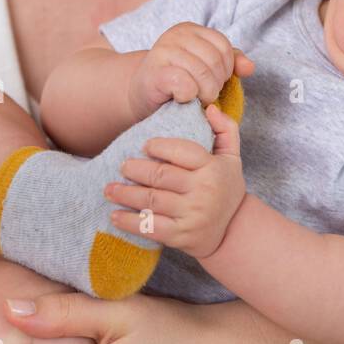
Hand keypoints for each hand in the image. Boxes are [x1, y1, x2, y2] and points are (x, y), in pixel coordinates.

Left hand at [103, 103, 245, 258]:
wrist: (234, 231)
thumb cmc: (226, 188)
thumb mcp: (232, 157)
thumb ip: (225, 128)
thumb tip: (208, 108)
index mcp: (212, 169)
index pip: (182, 152)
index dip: (160, 147)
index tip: (145, 146)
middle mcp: (203, 191)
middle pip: (161, 176)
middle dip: (136, 170)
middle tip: (122, 166)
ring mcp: (192, 215)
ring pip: (152, 200)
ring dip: (126, 194)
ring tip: (110, 189)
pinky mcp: (181, 236)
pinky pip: (150, 228)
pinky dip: (130, 222)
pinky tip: (115, 215)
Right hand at [128, 21, 253, 119]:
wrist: (140, 96)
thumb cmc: (175, 82)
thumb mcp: (204, 68)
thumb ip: (229, 63)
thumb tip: (249, 67)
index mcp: (190, 29)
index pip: (224, 46)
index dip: (226, 69)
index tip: (214, 82)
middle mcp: (175, 35)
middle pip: (215, 60)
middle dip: (216, 84)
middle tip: (205, 95)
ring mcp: (163, 51)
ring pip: (203, 74)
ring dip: (204, 94)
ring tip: (195, 99)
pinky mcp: (155, 72)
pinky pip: (186, 85)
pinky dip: (189, 97)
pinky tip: (181, 99)